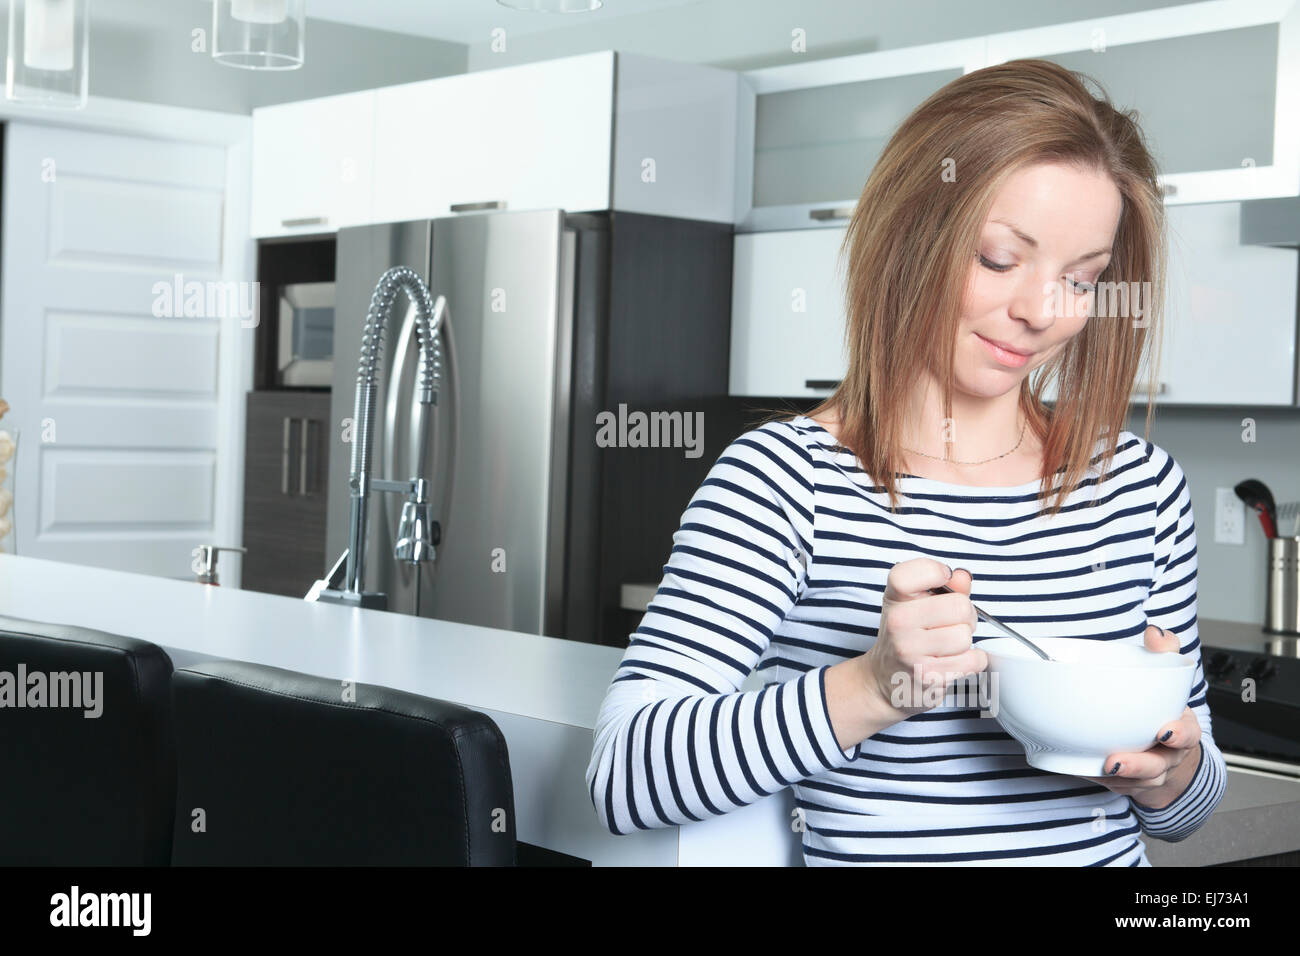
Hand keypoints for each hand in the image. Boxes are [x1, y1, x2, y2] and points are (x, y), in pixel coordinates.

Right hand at [862, 558, 985, 717]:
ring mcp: (910, 650)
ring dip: (966, 642)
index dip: (937, 571)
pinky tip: (955, 660)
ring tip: (950, 645)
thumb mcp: (916, 605)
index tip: (943, 580)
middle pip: (959, 606)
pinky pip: (973, 660)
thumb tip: (963, 577)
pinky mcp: (927, 676)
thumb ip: (945, 588)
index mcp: (895, 598)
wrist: (886, 679)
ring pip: (965, 636)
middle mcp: (898, 622)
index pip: (917, 572)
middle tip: (953, 623)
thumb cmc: (906, 637)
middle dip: (966, 616)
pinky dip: (973, 661)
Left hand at [1078, 624, 1201, 808]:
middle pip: (1158, 766)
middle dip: (1139, 765)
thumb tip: (1155, 632)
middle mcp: (1167, 755)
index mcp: (1182, 730)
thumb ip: (1165, 650)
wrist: (1165, 747)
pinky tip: (1087, 770)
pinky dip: (1102, 780)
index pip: (1187, 735)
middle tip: (1117, 761)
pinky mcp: (1128, 783)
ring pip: (1137, 782)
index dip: (1179, 735)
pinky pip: (1117, 787)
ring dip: (1119, 778)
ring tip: (1103, 768)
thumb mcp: (1169, 677)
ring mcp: (1149, 772)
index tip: (1164, 730)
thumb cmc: (1163, 708)